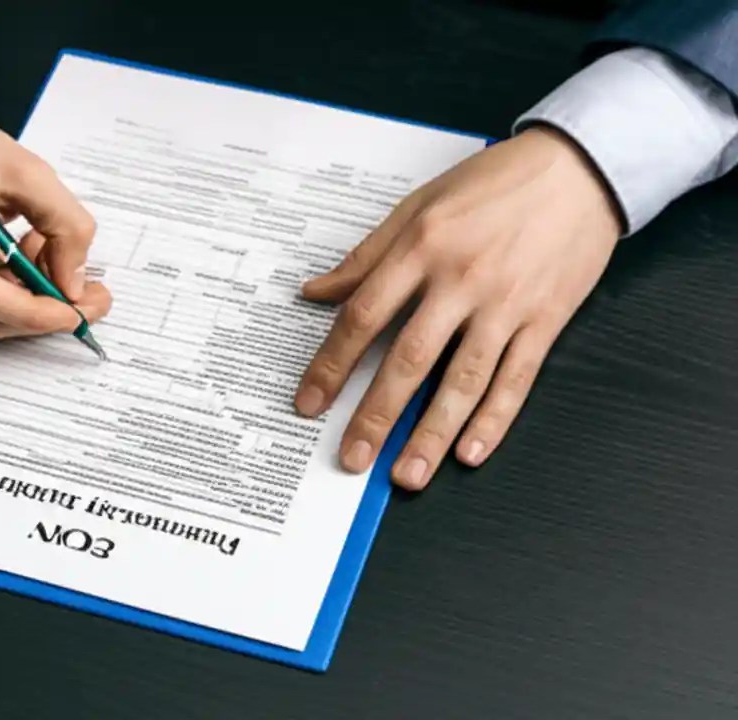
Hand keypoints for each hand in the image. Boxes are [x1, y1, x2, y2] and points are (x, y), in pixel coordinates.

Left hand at [294, 126, 620, 489]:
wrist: (580, 168)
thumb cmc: (494, 183)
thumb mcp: (419, 205)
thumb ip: (366, 255)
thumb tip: (315, 291)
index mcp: (421, 247)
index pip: (363, 316)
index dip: (332, 364)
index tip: (310, 402)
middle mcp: (461, 279)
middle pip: (409, 358)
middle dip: (376, 414)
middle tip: (351, 456)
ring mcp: (506, 304)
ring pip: (463, 379)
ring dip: (432, 432)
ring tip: (406, 474)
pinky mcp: (545, 320)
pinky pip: (515, 379)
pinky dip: (493, 419)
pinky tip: (470, 452)